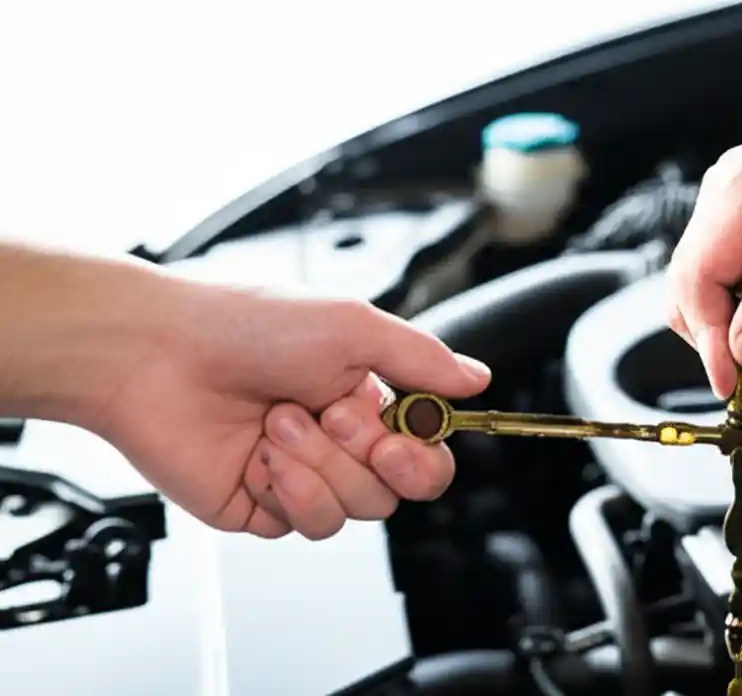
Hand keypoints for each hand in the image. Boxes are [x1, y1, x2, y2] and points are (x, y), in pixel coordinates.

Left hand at [94, 281, 489, 539]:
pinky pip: (305, 523)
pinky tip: (258, 455)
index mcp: (367, 397)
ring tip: (276, 423)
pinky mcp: (262, 507)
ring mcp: (301, 476)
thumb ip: (422, 359)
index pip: (427, 451)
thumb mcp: (352, 325)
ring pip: (354, 511)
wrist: (157, 354)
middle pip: (396, 490)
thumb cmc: (247, 324)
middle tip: (327, 413)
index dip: (421, 455)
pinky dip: (286, 489)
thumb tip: (478, 379)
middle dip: (361, 455)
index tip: (398, 437)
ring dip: (318, 466)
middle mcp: (339, 441)